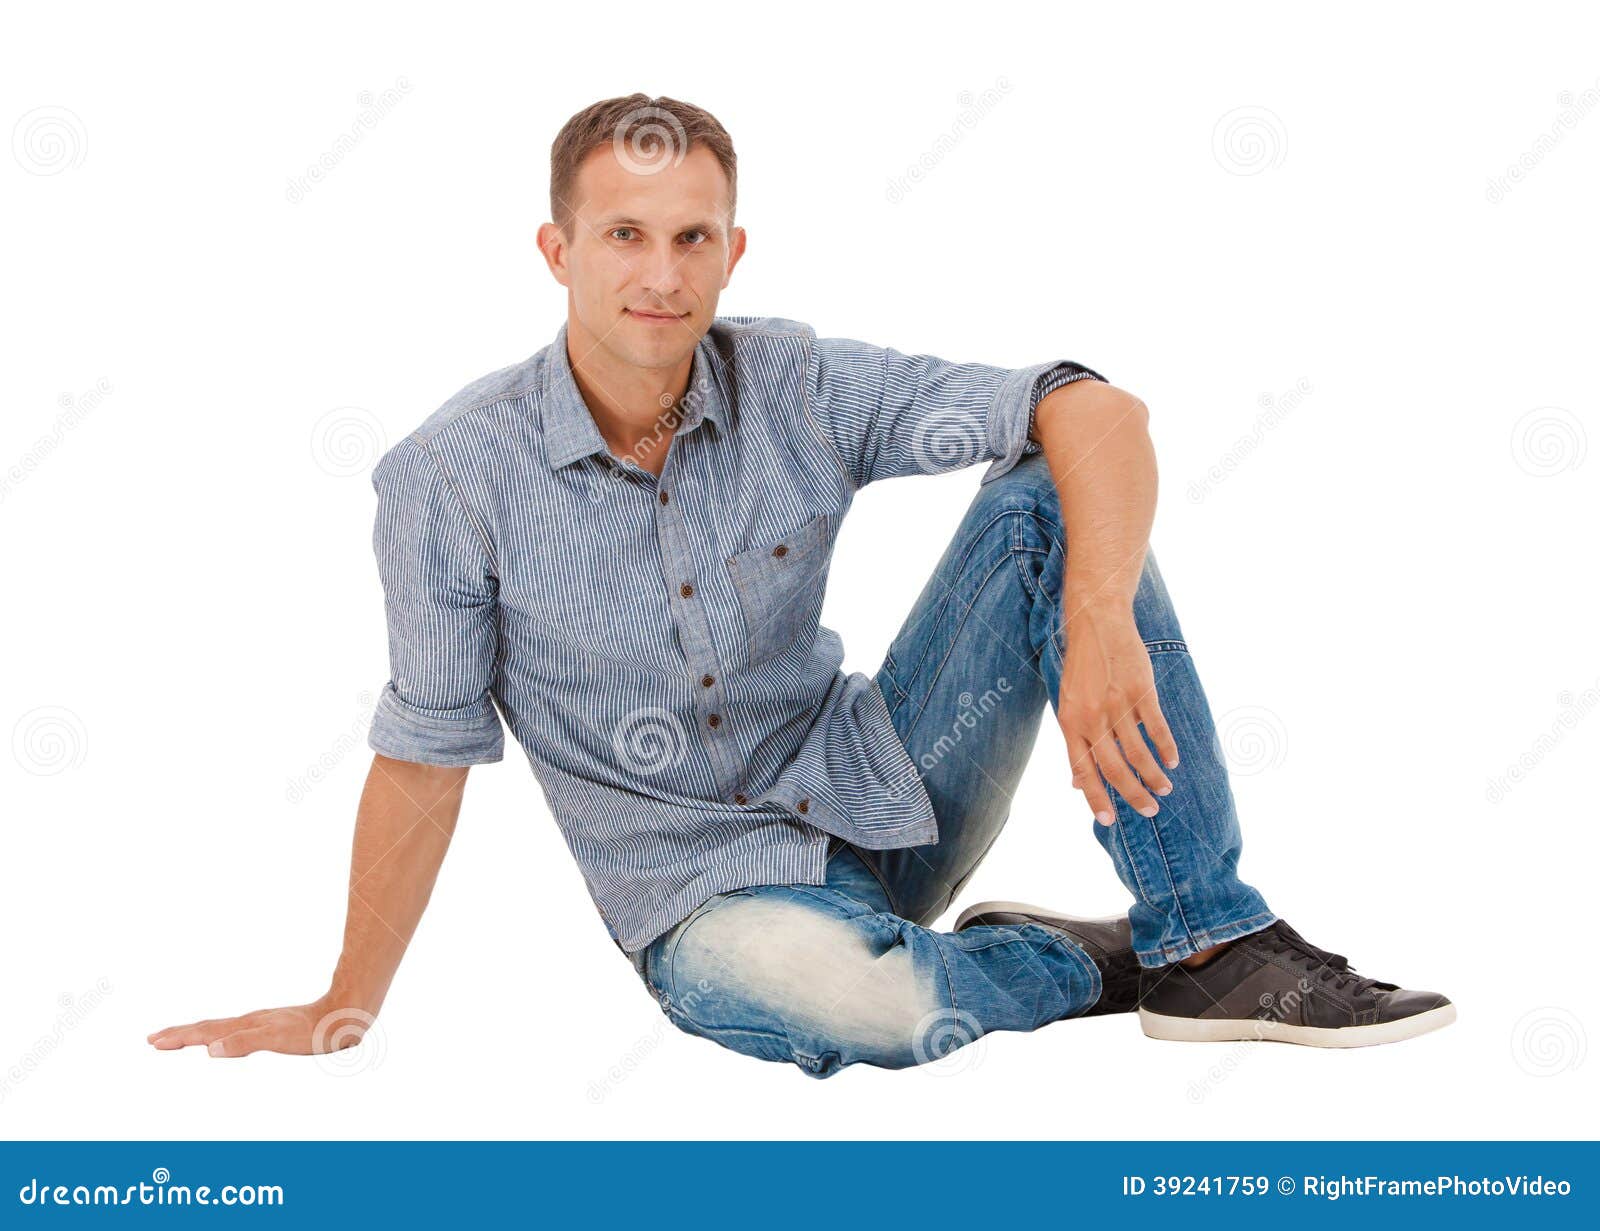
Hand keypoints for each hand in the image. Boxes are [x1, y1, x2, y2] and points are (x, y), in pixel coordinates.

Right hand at [146, 996, 373, 1058]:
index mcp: (248, 1025)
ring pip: (222, 1027)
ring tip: (181, 1036)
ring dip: (198, 1033)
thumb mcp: (279, 1040)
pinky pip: (238, 1030)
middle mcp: (252, 1021)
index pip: (206, 1032)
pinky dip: (221, 1034)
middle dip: (181, 1034)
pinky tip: (227, 1038)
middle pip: (209, 1027)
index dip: (180, 1038)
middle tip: (153, 1039)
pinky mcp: (275, 1026)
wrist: (344, 1016)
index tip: (153, 1041)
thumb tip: (210, 1050)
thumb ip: (245, 1042)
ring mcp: (263, 1022)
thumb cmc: (314, 1031)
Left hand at [1057, 602, 1178, 824]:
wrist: (1096, 623)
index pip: (1083, 770)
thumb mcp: (1067, 704)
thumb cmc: (1081, 668)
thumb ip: (1075, 742)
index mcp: (1070, 722)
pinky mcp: (1141, 691)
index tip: (1108, 821)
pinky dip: (1166, 748)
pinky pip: (1156, 728)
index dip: (1095, 797)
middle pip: (1115, 767)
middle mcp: (1093, 717)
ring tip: (1164, 789)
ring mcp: (1118, 704)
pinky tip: (1172, 761)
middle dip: (1133, 794)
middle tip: (1149, 811)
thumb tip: (1075, 782)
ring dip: (1152, 775)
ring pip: (1138, 752)